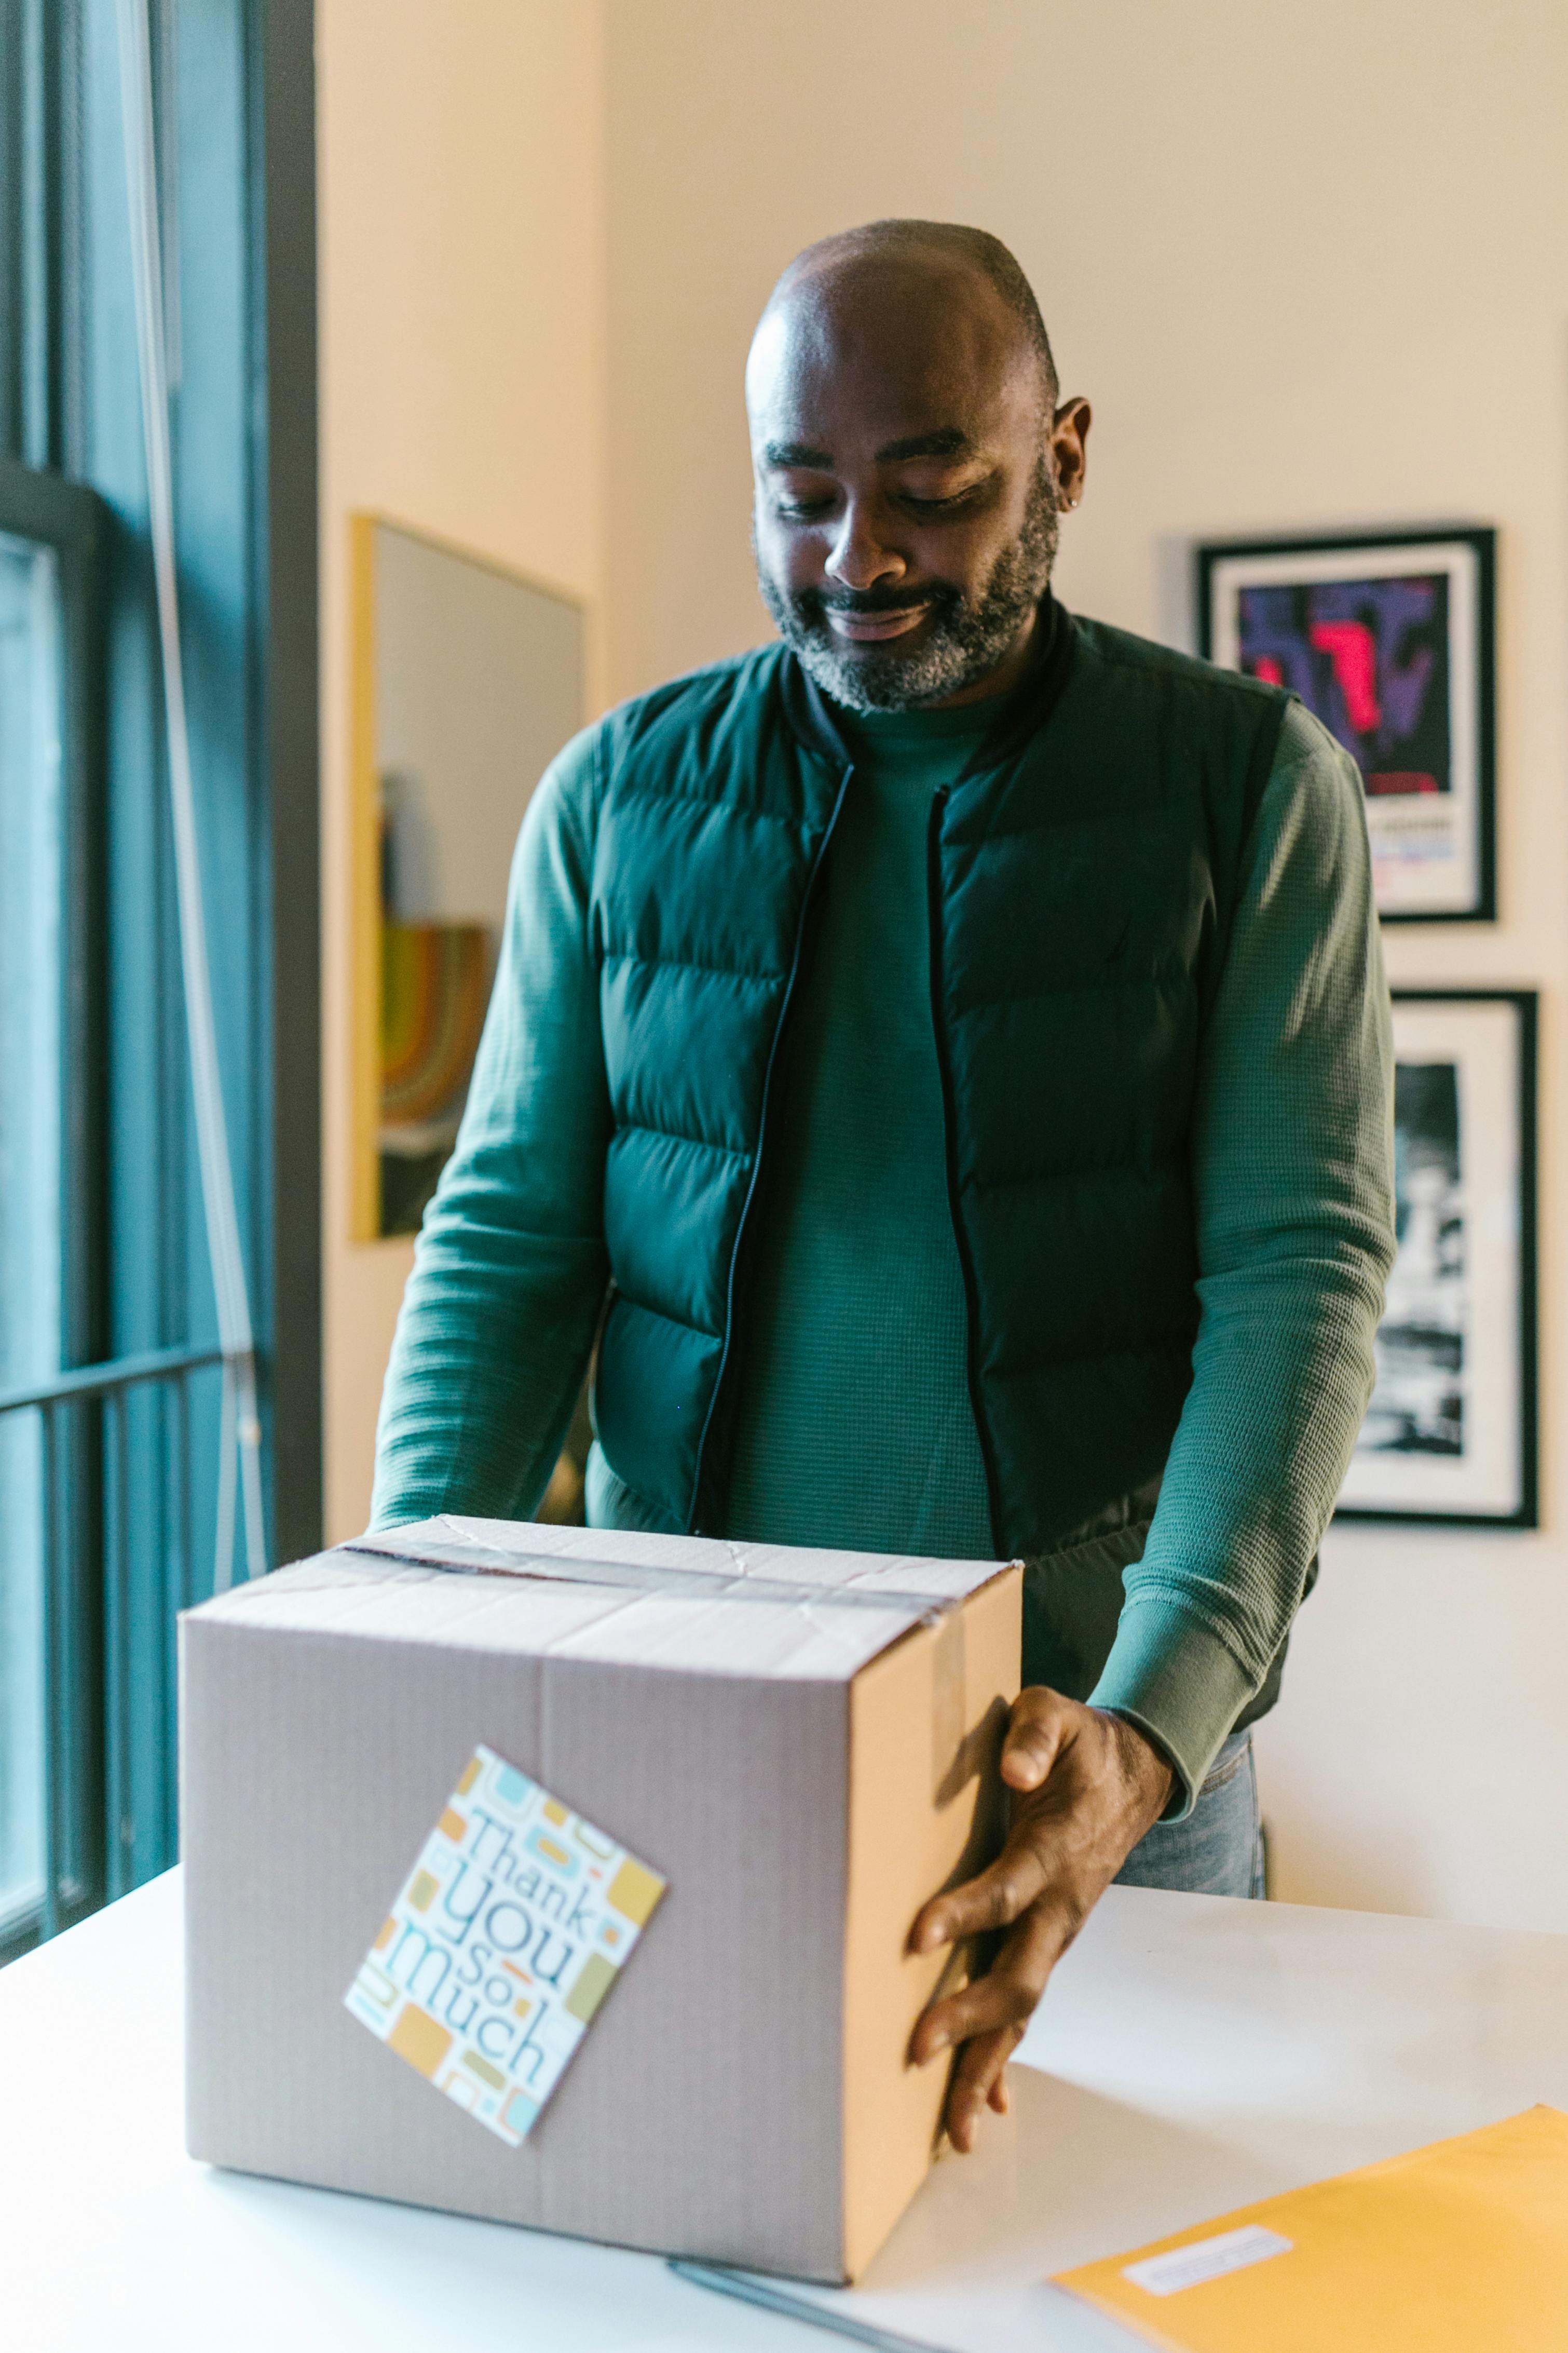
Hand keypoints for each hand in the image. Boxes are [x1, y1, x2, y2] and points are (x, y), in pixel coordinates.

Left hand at [908, 1688, 1173, 2152]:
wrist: (1133, 1771)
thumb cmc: (1080, 1742)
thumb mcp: (1057, 1715)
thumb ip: (1035, 1736)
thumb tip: (1015, 1770)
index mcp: (1055, 1852)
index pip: (1007, 1892)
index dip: (963, 1914)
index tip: (916, 1936)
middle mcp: (1060, 1906)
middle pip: (1017, 1975)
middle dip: (969, 2018)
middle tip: (917, 2047)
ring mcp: (1057, 1931)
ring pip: (1023, 2009)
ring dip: (986, 2065)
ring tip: (953, 2130)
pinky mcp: (1048, 1941)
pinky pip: (1027, 2008)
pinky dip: (1004, 2058)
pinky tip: (980, 2107)